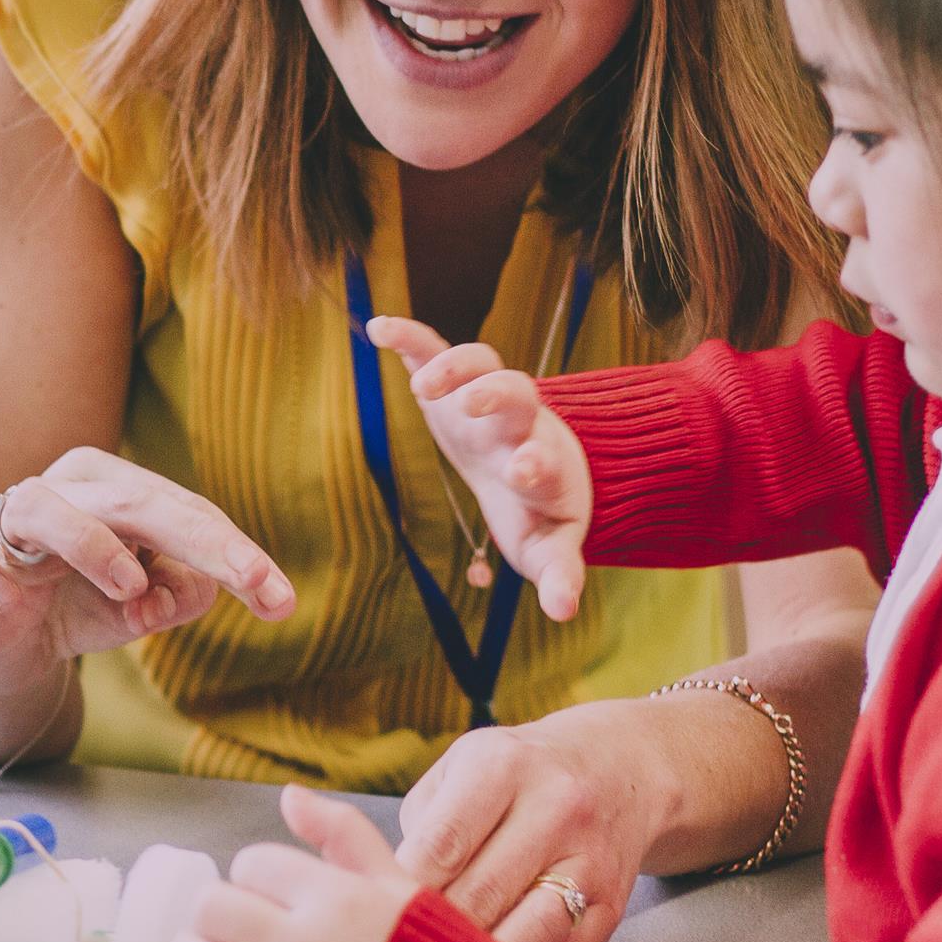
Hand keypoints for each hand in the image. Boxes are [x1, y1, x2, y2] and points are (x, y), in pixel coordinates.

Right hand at [0, 447, 294, 693]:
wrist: (2, 650)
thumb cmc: (78, 608)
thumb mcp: (141, 610)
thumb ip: (176, 596)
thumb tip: (195, 589)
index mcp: (113, 490)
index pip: (185, 513)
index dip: (236, 555)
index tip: (281, 601)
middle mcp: (62, 492)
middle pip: (134, 501)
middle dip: (200, 541)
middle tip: (252, 583)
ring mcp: (4, 526)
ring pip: (42, 508)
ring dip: (92, 545)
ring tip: (132, 589)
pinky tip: (7, 599)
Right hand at [365, 317, 591, 622]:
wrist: (536, 463)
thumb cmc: (538, 510)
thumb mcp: (547, 545)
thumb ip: (558, 575)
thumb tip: (562, 613)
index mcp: (541, 466)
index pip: (543, 455)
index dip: (535, 461)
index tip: (525, 472)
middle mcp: (517, 424)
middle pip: (517, 393)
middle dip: (497, 396)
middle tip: (475, 407)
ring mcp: (485, 397)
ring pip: (481, 363)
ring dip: (454, 366)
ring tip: (421, 386)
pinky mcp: (455, 382)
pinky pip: (434, 349)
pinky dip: (409, 337)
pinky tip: (378, 328)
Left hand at [396, 702, 669, 941]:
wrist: (617, 770)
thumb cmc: (511, 777)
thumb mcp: (458, 771)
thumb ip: (420, 826)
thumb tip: (381, 892)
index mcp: (501, 767)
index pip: (441, 846)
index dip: (400, 890)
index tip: (376, 913)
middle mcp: (554, 809)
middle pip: (479, 897)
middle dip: (432, 930)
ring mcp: (590, 860)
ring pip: (526, 935)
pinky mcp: (612, 906)